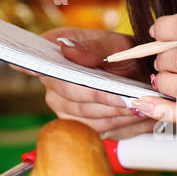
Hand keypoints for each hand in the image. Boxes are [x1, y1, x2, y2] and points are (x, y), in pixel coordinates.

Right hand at [31, 27, 158, 138]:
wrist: (138, 75)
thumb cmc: (122, 55)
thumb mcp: (115, 44)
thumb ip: (94, 47)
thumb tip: (68, 49)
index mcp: (54, 54)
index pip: (42, 64)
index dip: (36, 68)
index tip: (39, 70)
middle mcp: (52, 82)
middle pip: (70, 96)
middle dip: (103, 98)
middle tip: (129, 98)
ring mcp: (62, 106)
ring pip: (87, 117)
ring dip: (116, 114)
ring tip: (140, 106)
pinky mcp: (79, 126)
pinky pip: (99, 131)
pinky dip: (122, 125)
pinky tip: (137, 116)